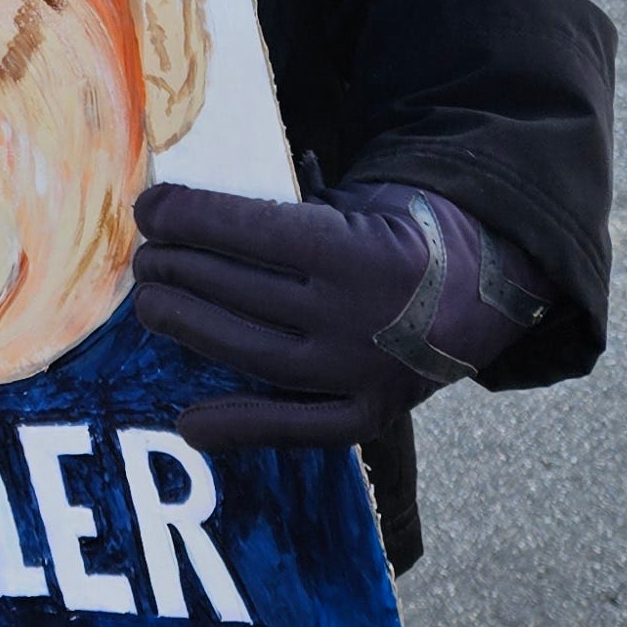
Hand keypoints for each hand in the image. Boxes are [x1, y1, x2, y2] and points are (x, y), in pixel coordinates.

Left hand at [131, 181, 545, 453]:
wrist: (481, 288)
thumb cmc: (395, 230)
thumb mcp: (352, 199)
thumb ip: (285, 210)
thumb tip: (192, 211)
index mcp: (356, 250)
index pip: (249, 231)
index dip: (187, 218)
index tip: (148, 210)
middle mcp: (358, 316)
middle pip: (240, 291)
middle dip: (177, 268)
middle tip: (144, 257)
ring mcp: (363, 371)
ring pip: (253, 353)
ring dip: (188, 327)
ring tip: (149, 305)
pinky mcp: (370, 413)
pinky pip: (298, 426)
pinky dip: (241, 426)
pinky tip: (189, 424)